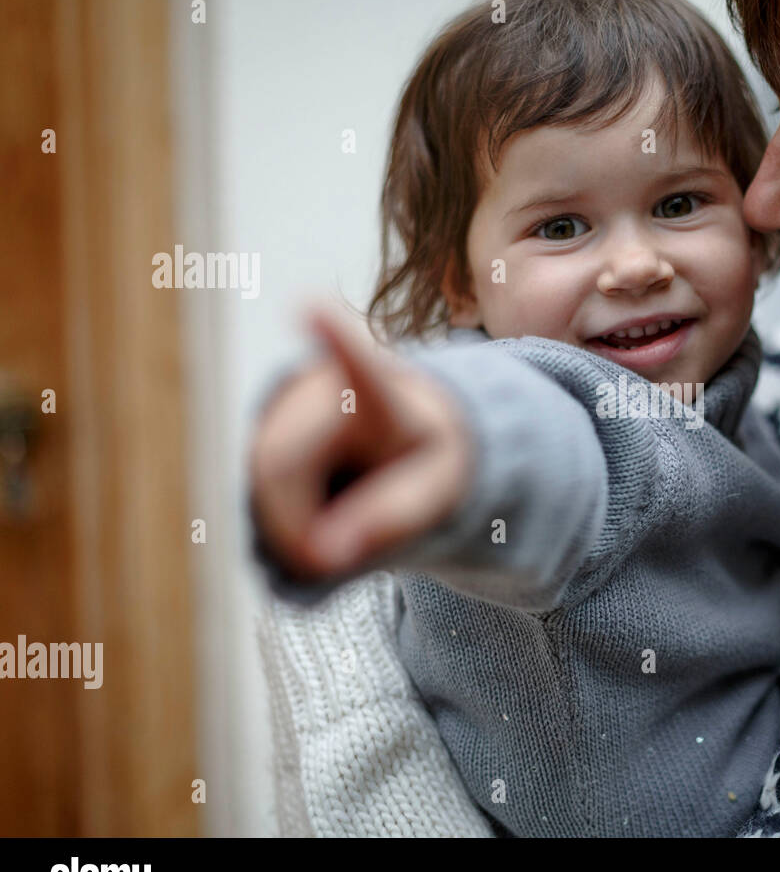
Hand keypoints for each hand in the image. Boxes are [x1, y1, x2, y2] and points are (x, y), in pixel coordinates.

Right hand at [249, 310, 473, 579]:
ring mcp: (288, 396)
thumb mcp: (435, 492)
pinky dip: (277, 513)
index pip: (360, 371)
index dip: (336, 342)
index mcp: (384, 396)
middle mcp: (326, 383)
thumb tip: (322, 557)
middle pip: (277, 462)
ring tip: (333, 529)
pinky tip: (310, 508)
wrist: (410, 431)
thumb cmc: (428, 458)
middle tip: (325, 564)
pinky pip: (252, 478)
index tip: (312, 307)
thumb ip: (391, 520)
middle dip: (292, 524)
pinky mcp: (265, 416)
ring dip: (286, 523)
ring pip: (256, 474)